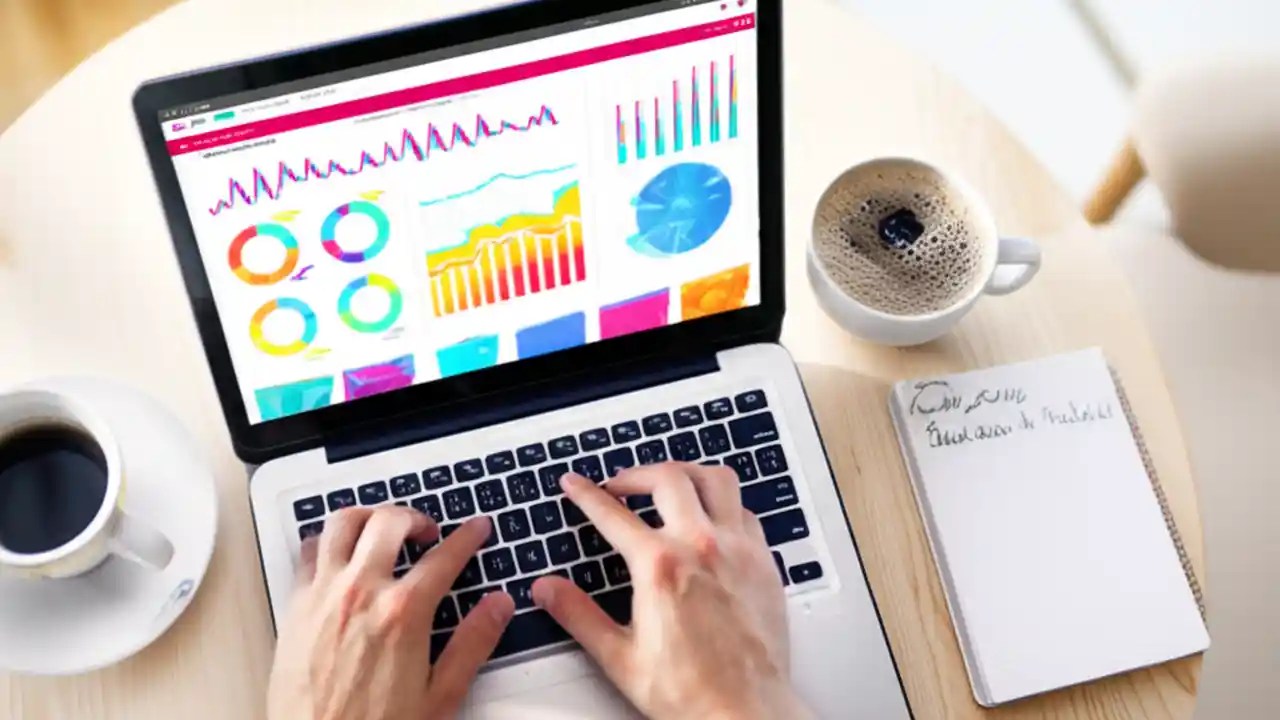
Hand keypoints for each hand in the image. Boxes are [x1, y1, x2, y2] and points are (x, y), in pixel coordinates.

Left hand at [267, 507, 513, 719]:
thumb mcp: (440, 695)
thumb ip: (473, 643)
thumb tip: (499, 607)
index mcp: (403, 613)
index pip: (445, 556)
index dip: (467, 536)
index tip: (476, 529)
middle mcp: (361, 592)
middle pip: (390, 522)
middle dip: (416, 517)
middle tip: (428, 530)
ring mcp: (324, 594)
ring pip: (343, 523)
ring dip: (369, 516)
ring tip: (383, 527)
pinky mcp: (295, 605)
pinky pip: (309, 551)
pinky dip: (327, 541)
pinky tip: (340, 552)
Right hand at [531, 464, 810, 719]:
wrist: (746, 711)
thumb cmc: (690, 692)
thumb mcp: (619, 657)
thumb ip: (578, 615)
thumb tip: (548, 590)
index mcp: (661, 566)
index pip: (613, 514)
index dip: (587, 495)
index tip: (576, 485)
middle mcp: (702, 547)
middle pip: (667, 478)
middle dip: (635, 474)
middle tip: (619, 485)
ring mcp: (738, 550)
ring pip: (715, 480)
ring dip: (687, 473)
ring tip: (669, 482)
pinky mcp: (763, 561)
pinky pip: (744, 510)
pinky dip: (723, 503)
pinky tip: (711, 516)